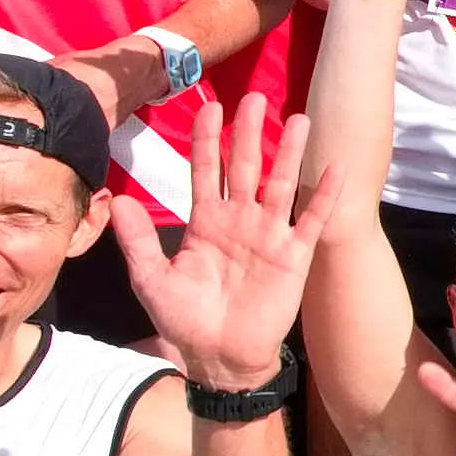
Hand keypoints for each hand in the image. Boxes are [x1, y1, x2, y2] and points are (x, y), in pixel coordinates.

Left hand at [112, 94, 320, 394]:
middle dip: (249, 132)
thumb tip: (120, 202)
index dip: (208, 139)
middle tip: (256, 96)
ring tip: (300, 118)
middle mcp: (239, 220)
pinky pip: (311, 220)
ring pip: (281, 184)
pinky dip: (324, 195)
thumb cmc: (185, 320)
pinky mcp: (294, 255)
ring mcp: (269, 235)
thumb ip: (138, 241)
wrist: (220, 358)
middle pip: (245, 166)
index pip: (206, 171)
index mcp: (205, 222)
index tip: (211, 106)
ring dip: (290, 152)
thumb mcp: (152, 280)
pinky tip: (335, 168)